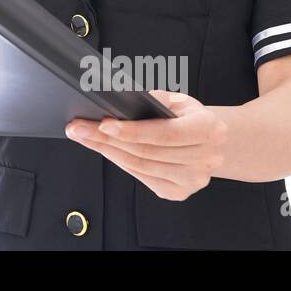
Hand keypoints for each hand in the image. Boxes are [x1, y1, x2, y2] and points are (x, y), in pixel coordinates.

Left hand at [64, 89, 228, 200]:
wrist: (211, 142)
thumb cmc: (190, 118)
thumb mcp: (180, 100)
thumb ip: (159, 99)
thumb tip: (129, 98)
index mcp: (209, 129)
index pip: (164, 133)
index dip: (132, 131)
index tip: (103, 124)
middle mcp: (206, 158)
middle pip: (146, 152)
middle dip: (107, 139)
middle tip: (79, 128)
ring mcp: (193, 179)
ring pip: (140, 167)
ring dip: (107, 152)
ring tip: (84, 137)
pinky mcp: (179, 192)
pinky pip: (142, 178)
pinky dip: (120, 163)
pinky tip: (105, 150)